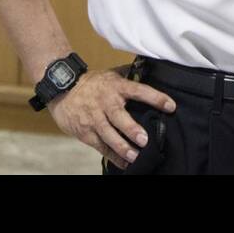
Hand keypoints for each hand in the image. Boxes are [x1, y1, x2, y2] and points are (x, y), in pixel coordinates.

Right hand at [47, 68, 175, 169]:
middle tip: (144, 140)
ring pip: (109, 135)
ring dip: (122, 147)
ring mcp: (94, 118)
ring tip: (135, 156)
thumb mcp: (111, 74)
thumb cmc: (92, 83)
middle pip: (119, 117)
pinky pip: (100, 146)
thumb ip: (129, 75)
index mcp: (116, 87)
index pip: (139, 91)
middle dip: (131, 129)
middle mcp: (106, 103)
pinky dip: (112, 155)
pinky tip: (123, 162)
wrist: (62, 89)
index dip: (155, 98)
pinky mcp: (85, 132)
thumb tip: (149, 69)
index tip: (171, 106)